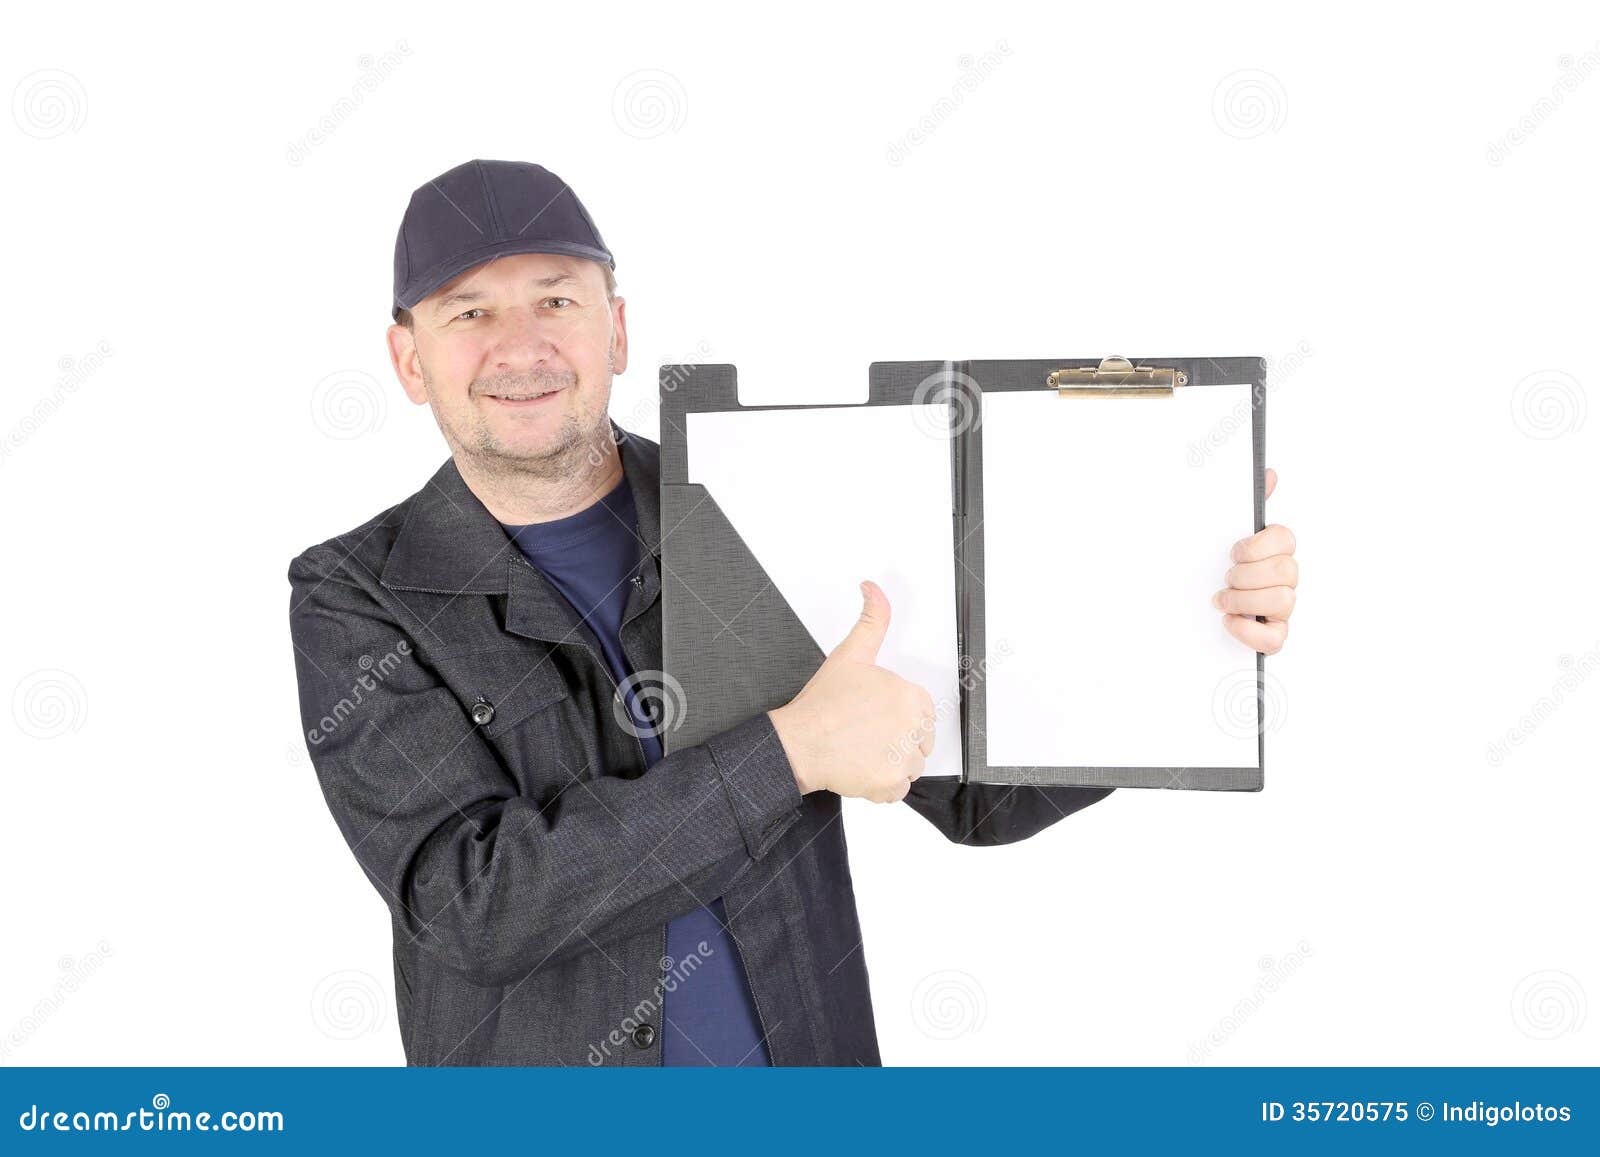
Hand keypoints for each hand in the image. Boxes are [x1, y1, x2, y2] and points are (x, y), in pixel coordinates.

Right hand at [768, 580, 935, 802]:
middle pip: (919, 738)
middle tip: (864, 732)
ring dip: (890, 761)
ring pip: (910, 763)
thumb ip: (872, 620)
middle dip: (896, 737)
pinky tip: (861, 767)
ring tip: (861, 749)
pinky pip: (899, 788)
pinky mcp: (890, 784)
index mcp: (910, 696)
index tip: (874, 715)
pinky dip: (883, 784)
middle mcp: (912, 727)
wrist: (798, 743)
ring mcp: (902, 758)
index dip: (896, 713)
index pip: (921, 711)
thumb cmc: (821, 704)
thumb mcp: (850, 654)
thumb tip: (873, 588)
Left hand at [1213, 467, 1297, 653]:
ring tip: (1220, 601)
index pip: (1286, 538)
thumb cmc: (1207, 567)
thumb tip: (1268, 473)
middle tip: (1224, 577)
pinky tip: (1228, 621)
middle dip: (1247, 574)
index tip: (1233, 551)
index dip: (1257, 545)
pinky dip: (1248, 630)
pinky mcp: (1271, 638)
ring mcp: (1281, 610)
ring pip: (1283, 600)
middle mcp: (1283, 580)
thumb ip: (1245, 505)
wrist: (1180, 605)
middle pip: (1286, 570)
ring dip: (1244, 599)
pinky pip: (1274, 639)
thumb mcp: (1219, 533)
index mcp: (1273, 551)